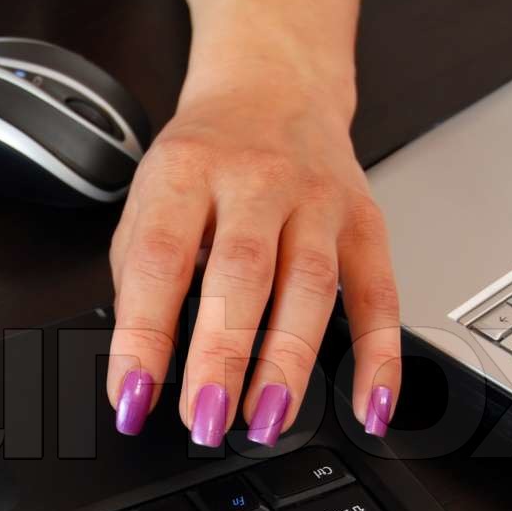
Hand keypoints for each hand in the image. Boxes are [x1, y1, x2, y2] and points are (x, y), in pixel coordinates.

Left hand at [106, 59, 400, 444]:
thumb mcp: (148, 198)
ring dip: (289, 364)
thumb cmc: (203, 159)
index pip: (159, 261)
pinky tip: (368, 406)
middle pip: (241, 276)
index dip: (142, 336)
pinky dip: (379, 358)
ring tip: (266, 422)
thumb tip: (141, 368)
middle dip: (222, 358)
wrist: (273, 88)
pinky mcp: (366, 221)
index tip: (131, 396)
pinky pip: (380, 295)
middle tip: (205, 421)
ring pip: (311, 288)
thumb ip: (141, 276)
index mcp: (185, 172)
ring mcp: (317, 200)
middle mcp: (255, 181)